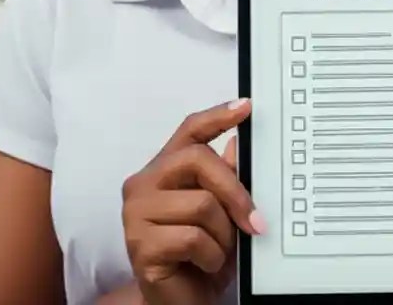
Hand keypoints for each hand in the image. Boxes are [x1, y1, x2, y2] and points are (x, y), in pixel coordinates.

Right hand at [122, 99, 263, 304]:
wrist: (179, 303)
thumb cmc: (200, 257)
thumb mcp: (222, 216)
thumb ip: (226, 180)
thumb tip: (238, 145)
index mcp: (163, 171)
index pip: (188, 131)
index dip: (217, 116)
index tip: (246, 107)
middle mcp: (143, 184)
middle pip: (197, 160)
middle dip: (235, 191)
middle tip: (256, 222)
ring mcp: (136, 213)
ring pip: (201, 204)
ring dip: (224, 234)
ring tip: (219, 252)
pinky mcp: (139, 243)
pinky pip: (193, 238)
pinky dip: (211, 256)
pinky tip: (204, 265)